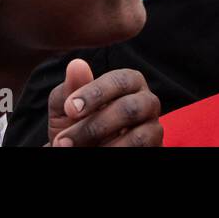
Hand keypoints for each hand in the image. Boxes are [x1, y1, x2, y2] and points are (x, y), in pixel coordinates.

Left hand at [46, 59, 162, 147]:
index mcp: (129, 83)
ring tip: (77, 153)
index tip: (70, 108)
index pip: (120, 80)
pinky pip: (139, 151)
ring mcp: (153, 127)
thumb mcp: (66, 109)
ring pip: (138, 136)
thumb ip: (70, 89)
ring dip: (104, 147)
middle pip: (129, 109)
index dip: (95, 93)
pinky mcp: (155, 147)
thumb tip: (76, 64)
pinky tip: (98, 153)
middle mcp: (147, 102)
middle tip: (63, 141)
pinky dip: (116, 152)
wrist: (82, 151)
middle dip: (94, 126)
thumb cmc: (77, 125)